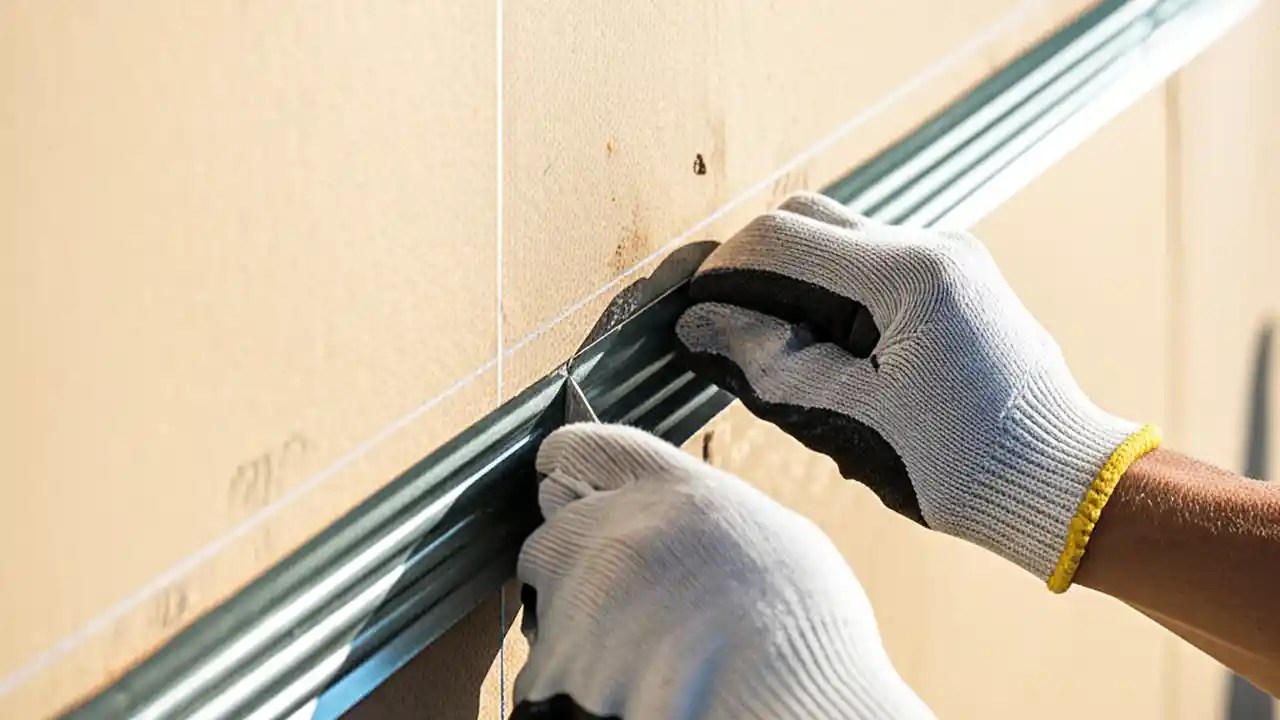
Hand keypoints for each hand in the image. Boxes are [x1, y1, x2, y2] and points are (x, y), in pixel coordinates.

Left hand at [514, 423, 931, 719]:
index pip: (581, 446)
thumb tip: (681, 517)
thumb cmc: (805, 636)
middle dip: (574, 555)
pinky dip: (575, 677)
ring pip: (548, 601)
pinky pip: (546, 664)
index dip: (574, 468)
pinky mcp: (550, 668)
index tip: (574, 484)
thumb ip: (707, 515)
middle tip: (622, 590)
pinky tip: (630, 688)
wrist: (788, 716)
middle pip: (554, 528)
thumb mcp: (777, 540)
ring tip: (642, 653)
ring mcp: (573, 601)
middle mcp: (609, 533)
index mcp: (668, 491)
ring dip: (578, 621)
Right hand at [675, 192, 1159, 590]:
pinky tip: (822, 349)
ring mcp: (949, 258)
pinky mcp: (955, 280)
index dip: (721, 273)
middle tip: (723, 328)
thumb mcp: (844, 418)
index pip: (780, 239)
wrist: (1057, 482)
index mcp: (908, 275)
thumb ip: (763, 360)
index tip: (689, 316)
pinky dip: (829, 292)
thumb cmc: (959, 465)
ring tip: (775, 349)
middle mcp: (932, 246)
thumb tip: (697, 323)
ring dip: (790, 280)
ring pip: (837, 238)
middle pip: (806, 221)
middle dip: (752, 268)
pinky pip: (870, 262)